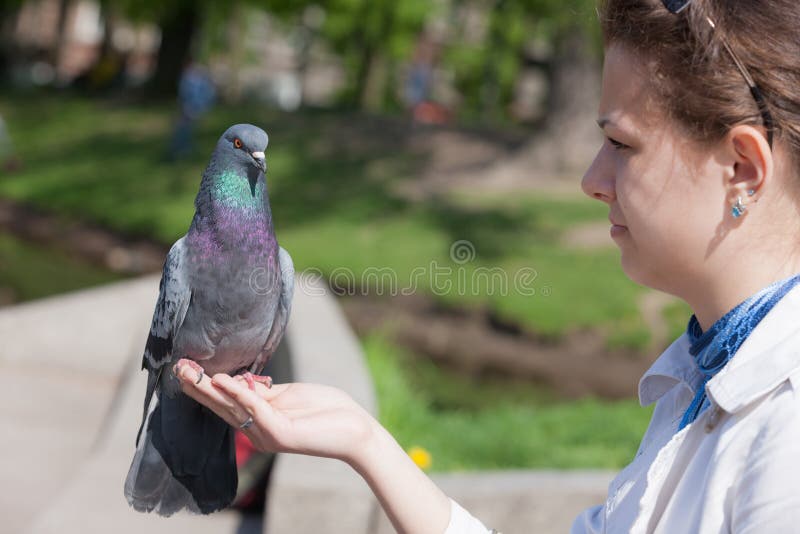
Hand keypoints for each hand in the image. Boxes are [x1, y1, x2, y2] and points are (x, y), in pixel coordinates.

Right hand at [173, 361, 377, 464]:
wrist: (356, 428)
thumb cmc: (327, 409)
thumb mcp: (289, 395)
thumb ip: (265, 392)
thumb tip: (239, 380)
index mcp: (258, 421)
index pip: (226, 402)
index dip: (205, 385)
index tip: (185, 366)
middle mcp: (257, 431)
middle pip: (222, 406)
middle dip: (198, 386)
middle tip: (177, 367)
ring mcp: (266, 434)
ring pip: (233, 408)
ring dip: (210, 388)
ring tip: (190, 372)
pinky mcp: (280, 434)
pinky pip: (255, 409)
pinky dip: (239, 394)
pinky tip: (224, 380)